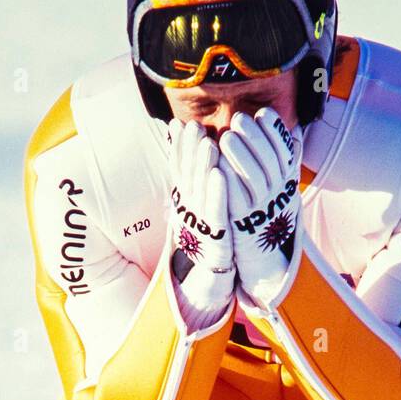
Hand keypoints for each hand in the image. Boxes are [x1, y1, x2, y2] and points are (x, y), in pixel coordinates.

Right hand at [165, 120, 235, 323]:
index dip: (181, 148)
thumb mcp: (196, 201)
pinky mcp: (216, 237)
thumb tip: (180, 138)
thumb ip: (190, 173)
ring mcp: (201, 224)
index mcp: (185, 201)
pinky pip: (216, 212)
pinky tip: (220, 175)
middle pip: (188, 176)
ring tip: (209, 144)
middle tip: (195, 127)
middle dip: (191, 151)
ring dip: (203, 166)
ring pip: (201, 191)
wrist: (211, 274)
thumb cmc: (207, 233)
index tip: (184, 125)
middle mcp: (189, 210)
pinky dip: (216, 193)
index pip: (180, 170)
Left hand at [218, 108, 301, 305]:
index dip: (275, 131)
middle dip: (255, 138)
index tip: (263, 114)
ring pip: (253, 179)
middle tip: (239, 119)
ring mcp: (260, 207)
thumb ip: (288, 156)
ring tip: (226, 138)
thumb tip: (296, 128)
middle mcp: (277, 192)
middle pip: (268, 161)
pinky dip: (228, 182)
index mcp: (287, 179)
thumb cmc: (268, 206)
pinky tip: (216, 165)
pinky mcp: (241, 220)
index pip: (285, 150)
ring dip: (240, 156)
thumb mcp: (283, 183)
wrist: (262, 250)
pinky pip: (236, 199)